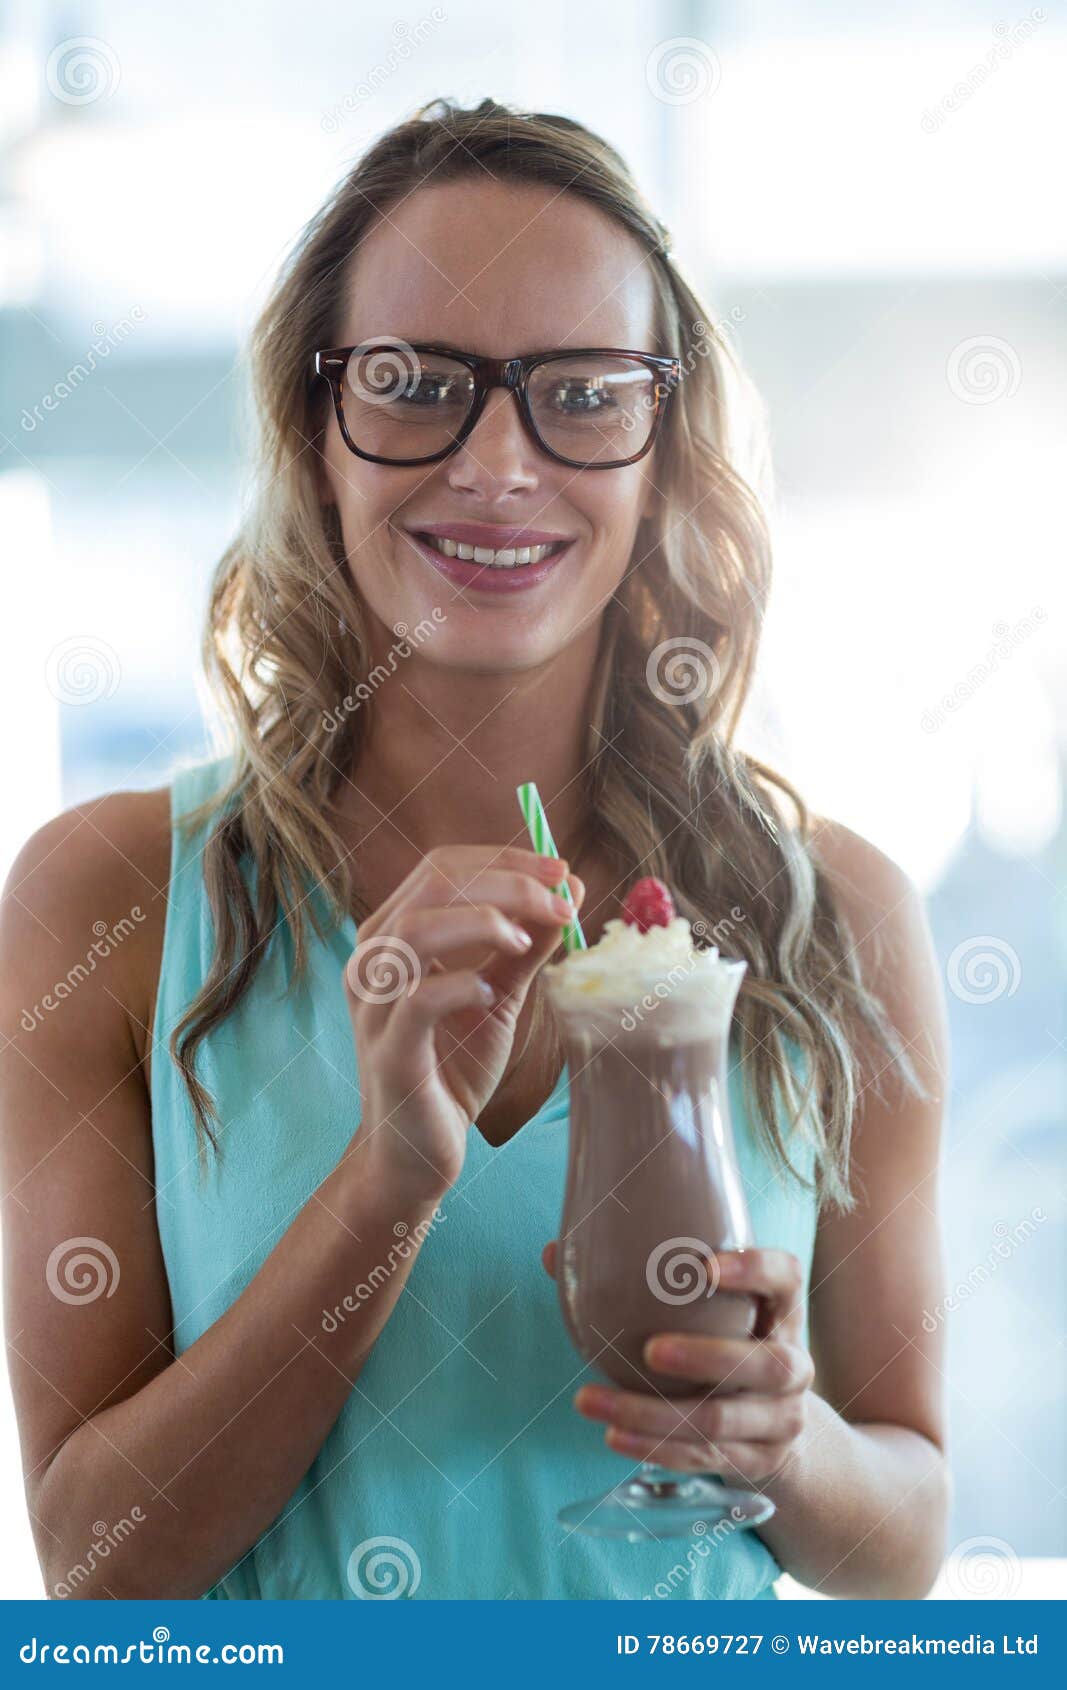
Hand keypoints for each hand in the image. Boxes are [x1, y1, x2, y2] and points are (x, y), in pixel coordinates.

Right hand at [345, 846, 582, 1201]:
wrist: (416, 1152)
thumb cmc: (452, 1068)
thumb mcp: (498, 995)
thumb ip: (526, 946)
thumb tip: (569, 891)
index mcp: (392, 936)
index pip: (442, 867)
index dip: (505, 859)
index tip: (561, 871)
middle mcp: (372, 960)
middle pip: (433, 885)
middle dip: (507, 882)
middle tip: (562, 901)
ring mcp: (374, 1006)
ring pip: (416, 929)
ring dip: (483, 921)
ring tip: (526, 942)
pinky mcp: (388, 1051)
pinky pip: (419, 1000)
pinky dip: (463, 985)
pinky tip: (492, 995)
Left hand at [541, 1241, 812, 1481]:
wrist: (778, 1426)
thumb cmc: (726, 1343)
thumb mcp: (711, 1312)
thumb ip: (646, 1277)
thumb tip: (555, 1252)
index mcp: (782, 1312)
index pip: (786, 1278)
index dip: (755, 1270)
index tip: (707, 1266)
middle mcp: (794, 1366)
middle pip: (765, 1364)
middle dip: (706, 1358)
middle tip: (649, 1350)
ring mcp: (781, 1420)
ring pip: (722, 1420)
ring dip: (652, 1414)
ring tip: (592, 1401)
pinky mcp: (760, 1463)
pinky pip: (705, 1458)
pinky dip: (655, 1449)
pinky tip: (613, 1437)